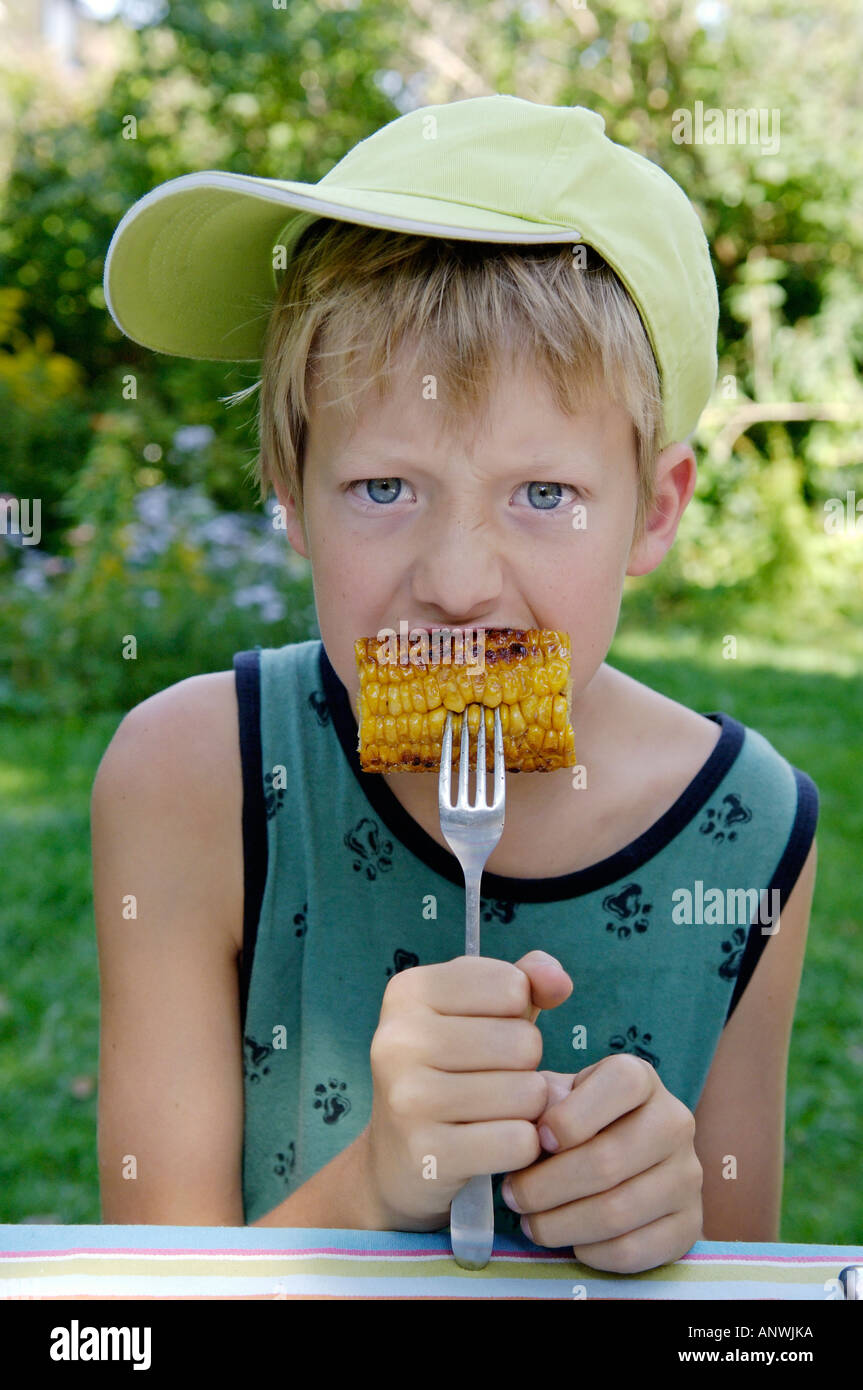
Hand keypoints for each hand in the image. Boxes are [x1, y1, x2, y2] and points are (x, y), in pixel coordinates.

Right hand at [365, 950, 573, 1230]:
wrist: (398, 1160)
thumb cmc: (452, 1073)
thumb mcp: (481, 1015)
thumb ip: (525, 980)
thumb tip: (559, 981)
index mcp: (409, 991)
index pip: (511, 985)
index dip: (517, 1015)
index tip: (486, 1036)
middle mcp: (400, 1038)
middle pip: (524, 1042)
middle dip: (526, 1067)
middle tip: (492, 1083)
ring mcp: (408, 1097)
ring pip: (527, 1093)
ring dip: (527, 1109)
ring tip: (493, 1114)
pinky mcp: (427, 1154)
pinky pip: (519, 1142)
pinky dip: (520, 1147)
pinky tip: (492, 1148)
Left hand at [500, 1056, 703, 1272]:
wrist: (628, 1162)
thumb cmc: (579, 1120)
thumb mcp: (558, 1095)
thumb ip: (543, 1101)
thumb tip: (535, 1132)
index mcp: (641, 1079)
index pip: (620, 1085)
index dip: (572, 1116)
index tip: (538, 1139)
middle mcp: (675, 1122)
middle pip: (608, 1160)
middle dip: (546, 1185)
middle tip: (513, 1196)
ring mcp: (688, 1176)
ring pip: (617, 1212)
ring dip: (560, 1225)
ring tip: (531, 1222)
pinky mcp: (689, 1224)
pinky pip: (633, 1250)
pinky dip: (591, 1252)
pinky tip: (570, 1241)